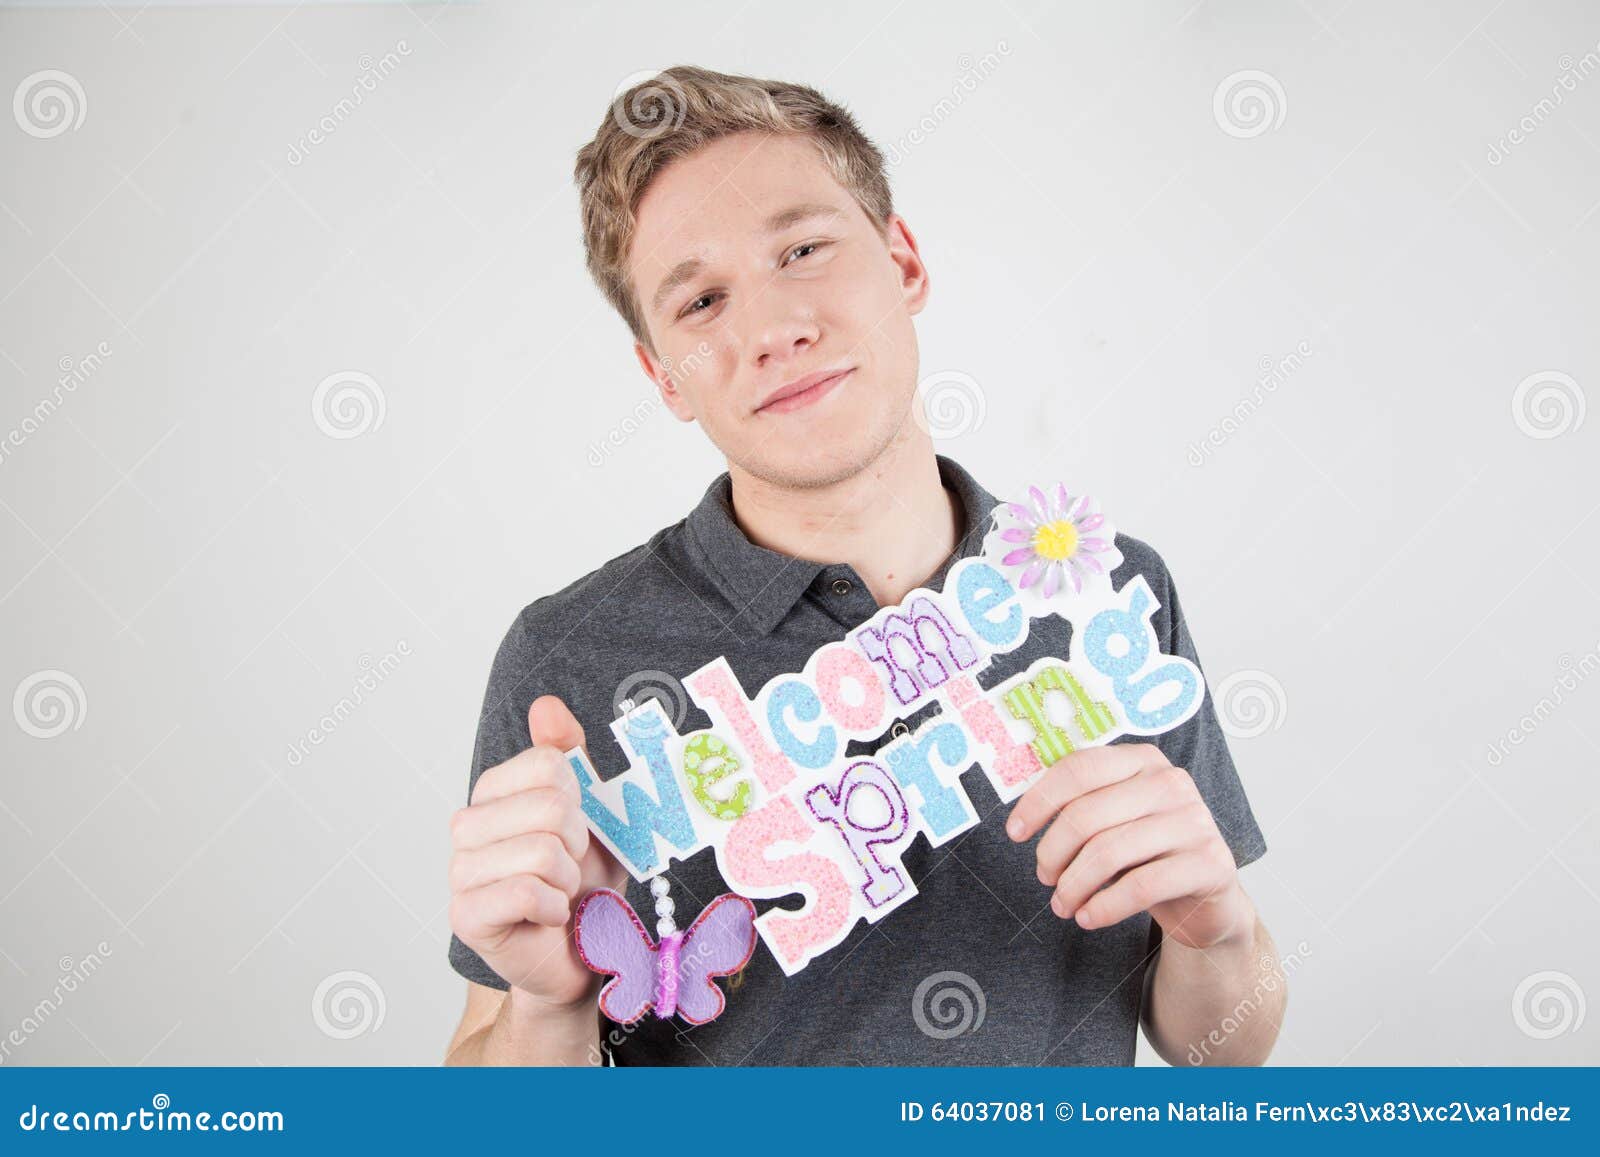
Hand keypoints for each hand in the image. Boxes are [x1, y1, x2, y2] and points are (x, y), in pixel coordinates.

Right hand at [448, 695, 625, 1007]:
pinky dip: (553, 907)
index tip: (576, 827)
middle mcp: (467, 825)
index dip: (579, 798)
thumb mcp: (593, 812)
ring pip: (540, 851)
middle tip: (568, 867)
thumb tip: (546, 705)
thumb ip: (570, 756)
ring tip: (559, 893)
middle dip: (577, 843)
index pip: (549, 763)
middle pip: (548, 806)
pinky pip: (524, 892)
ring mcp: (460, 871)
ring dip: (567, 880)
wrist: (581, 952)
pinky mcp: (466, 916)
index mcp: (495, 792)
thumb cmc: (585, 882)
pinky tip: (547, 916)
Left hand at [1005, 743, 1252, 949]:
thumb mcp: (1114, 821)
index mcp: (1142, 760)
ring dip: (1073, 886)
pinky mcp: (1209, 863)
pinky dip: (1104, 907)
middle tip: (1044, 878)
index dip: (1038, 801)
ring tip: (1062, 905)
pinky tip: (1087, 918)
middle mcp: (1171, 782)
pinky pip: (1141, 887)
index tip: (1014, 832)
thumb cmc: (1147, 854)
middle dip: (1053, 852)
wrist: (1207, 898)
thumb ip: (1079, 807)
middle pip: (1087, 815)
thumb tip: (1021, 818)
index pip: (1078, 769)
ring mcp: (1194, 821)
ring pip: (1108, 852)